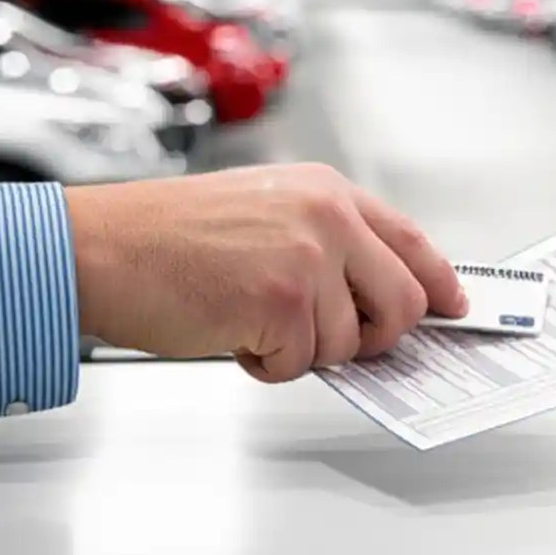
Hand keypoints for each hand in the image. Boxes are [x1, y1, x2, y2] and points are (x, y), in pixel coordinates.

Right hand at [66, 163, 467, 382]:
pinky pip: (301, 363)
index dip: (439, 281)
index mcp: (326, 191)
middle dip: (374, 336)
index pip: (412, 240)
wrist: (101, 247)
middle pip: (403, 302)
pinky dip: (265, 363)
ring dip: (301, 348)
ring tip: (250, 317)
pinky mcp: (282, 301)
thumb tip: (374, 296)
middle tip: (330, 337)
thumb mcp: (266, 211)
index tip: (454, 305)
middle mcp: (327, 218)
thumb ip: (329, 243)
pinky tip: (230, 330)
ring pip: (349, 342)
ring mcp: (308, 258)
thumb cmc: (167, 235)